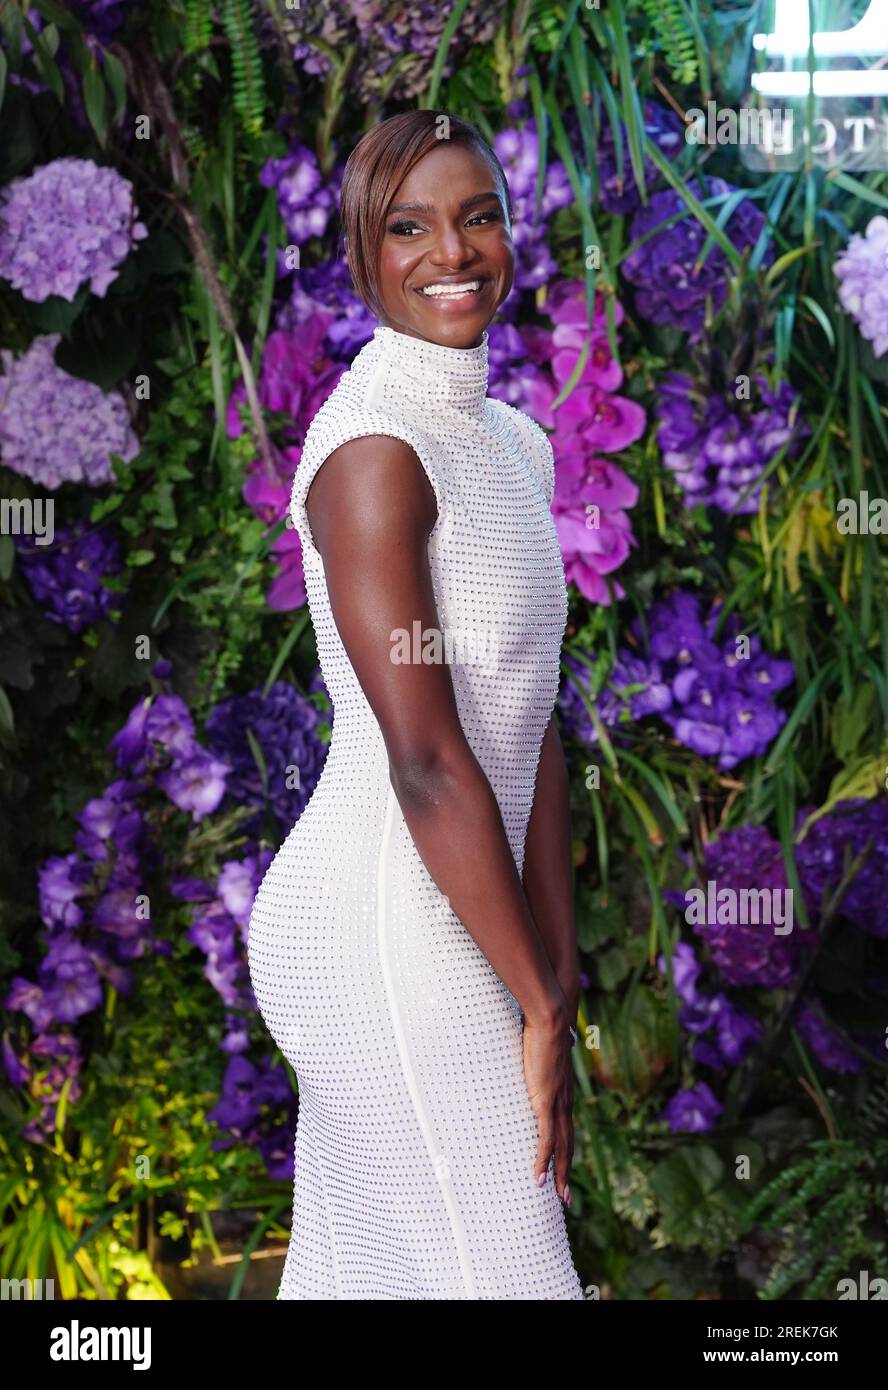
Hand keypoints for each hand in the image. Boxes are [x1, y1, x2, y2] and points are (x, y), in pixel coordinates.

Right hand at [521, 1011, 574, 1206]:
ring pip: (561, 1149)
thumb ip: (536, 1059)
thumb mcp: (539, 1051)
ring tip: (558, 1197)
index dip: (565, 1150)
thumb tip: (530, 1052)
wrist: (551, 1020)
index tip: (564, 1170)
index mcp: (564, 1092)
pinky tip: (539, 1179)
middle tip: (566, 1198)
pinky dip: (544, 1162)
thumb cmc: (542, 1029)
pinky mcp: (547, 1103)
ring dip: (560, 1175)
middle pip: (568, 1145)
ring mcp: (557, 1104)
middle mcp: (565, 1102)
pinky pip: (546, 1140)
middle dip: (567, 1172)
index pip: (566, 1128)